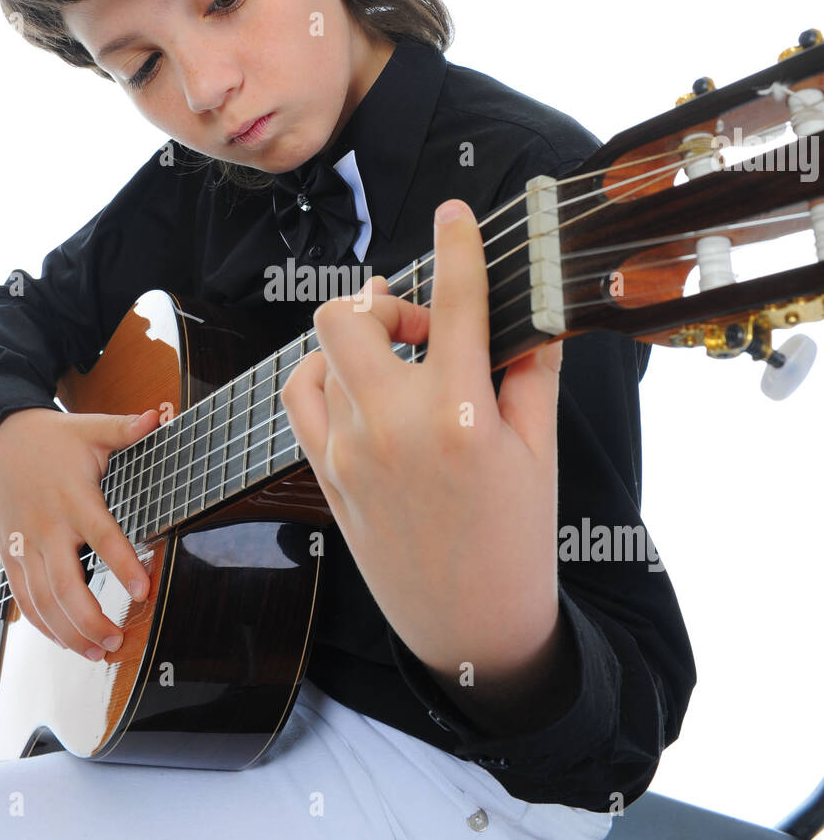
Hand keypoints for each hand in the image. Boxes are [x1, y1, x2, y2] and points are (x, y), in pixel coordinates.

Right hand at [0, 406, 160, 658]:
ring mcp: (25, 545)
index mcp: (74, 498)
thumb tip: (156, 416)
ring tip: (97, 651)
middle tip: (117, 640)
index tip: (143, 591)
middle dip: (90, 619)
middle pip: (66, 585)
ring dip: (68, 631)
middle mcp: (47, 526)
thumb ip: (124, 429)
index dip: (123, 565)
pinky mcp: (10, 555)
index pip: (102, 537)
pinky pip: (23, 599)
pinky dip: (42, 625)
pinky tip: (65, 641)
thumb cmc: (53, 438)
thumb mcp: (91, 428)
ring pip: (42, 600)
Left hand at [280, 199, 564, 695]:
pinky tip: (355, 385)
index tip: (455, 212)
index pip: (457, 304)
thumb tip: (526, 316)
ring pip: (321, 354)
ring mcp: (349, 451)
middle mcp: (395, 425)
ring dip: (356, 339)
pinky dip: (321, 375)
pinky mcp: (326, 474)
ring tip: (395, 358)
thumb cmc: (515, 538)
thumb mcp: (540, 450)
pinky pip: (299, 398)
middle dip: (384, 302)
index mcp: (462, 415)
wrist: (469, 626)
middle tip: (421, 327)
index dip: (456, 245)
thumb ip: (531, 373)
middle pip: (349, 315)